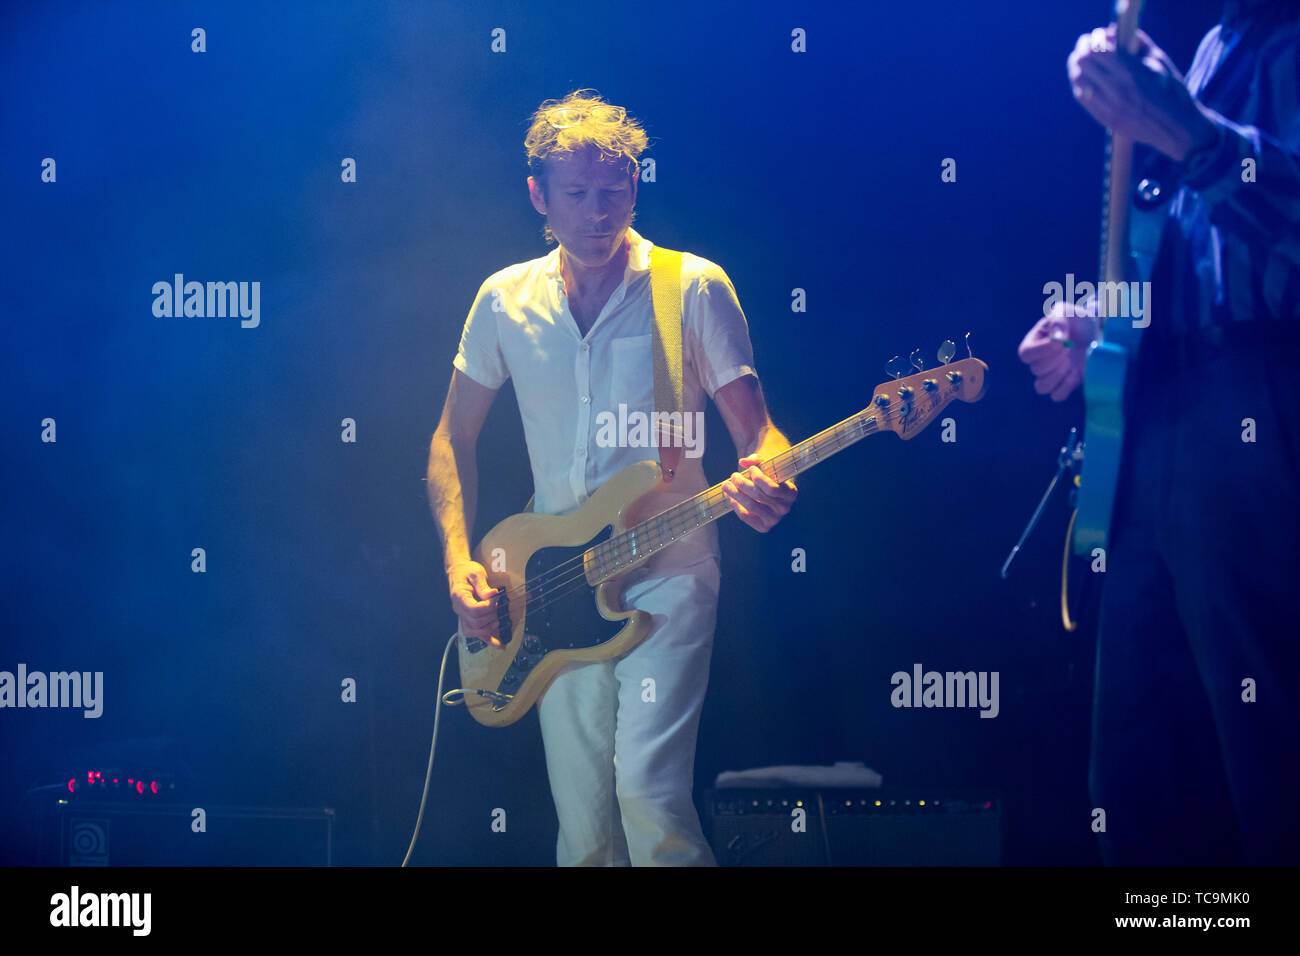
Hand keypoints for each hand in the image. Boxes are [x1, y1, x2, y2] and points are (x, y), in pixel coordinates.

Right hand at [447, 559, 500, 644]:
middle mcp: (459, 609)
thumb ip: (483, 585)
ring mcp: (462, 616)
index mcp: (459, 597)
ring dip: (490, 627)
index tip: (497, 599)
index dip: (488, 607)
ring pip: (474, 631)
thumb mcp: (475, 573)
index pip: (473, 610)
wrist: (458, 572)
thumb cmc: (466, 571)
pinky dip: (488, 640)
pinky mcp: (468, 619)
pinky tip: (499, 645)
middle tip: (500, 606)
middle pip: (475, 622)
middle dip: (491, 616)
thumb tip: (493, 595)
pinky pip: (476, 634)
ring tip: (499, 619)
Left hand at [723, 455, 796, 531]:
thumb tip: (743, 461)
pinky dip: (735, 505)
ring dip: (735, 494)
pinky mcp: (763, 526)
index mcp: (791, 493)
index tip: (750, 469)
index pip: (771, 488)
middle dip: (743, 484)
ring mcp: (774, 519)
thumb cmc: (767, 472)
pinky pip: (746, 516)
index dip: (758, 478)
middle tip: (733, 476)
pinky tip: (729, 496)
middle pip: (759, 496)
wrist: (766, 487)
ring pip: (751, 506)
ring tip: (726, 485)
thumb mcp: (765, 463)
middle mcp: (785, 508)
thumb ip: (756, 459)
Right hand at [1018, 297, 1096, 401]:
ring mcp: (1051, 374)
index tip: (1062, 343)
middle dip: (1056, 360)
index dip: (1042, 351)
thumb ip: (1059, 319)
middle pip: (1036, 371)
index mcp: (1034, 343)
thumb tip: (1057, 339)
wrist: (1094, 331)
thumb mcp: (1066, 311)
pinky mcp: (1065, 384)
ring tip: (1070, 363)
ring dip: (1058, 376)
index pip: (1025, 354)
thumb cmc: (1075, 319)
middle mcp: (1039, 361)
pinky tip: (1075, 373)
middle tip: (1070, 349)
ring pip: (1042, 387)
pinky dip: (1066, 387)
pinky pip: (1057, 395)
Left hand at [1069, 24, 1217, 161]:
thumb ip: (1138, 43)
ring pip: (1078, 80)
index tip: (1096, 36)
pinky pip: (1082, 97)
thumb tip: (1116, 33)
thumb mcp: (1160, 61)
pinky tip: (1082, 77)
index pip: (1099, 49)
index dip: (1093, 39)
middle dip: (1082, 50)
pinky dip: (1078, 83)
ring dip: (1075, 66)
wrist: (1176, 127)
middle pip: (1084, 62)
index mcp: (1133, 72)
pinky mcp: (1105, 119)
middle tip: (1085, 46)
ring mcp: (1109, 106)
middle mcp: (1118, 90)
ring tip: (1080, 61)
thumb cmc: (1172, 91)